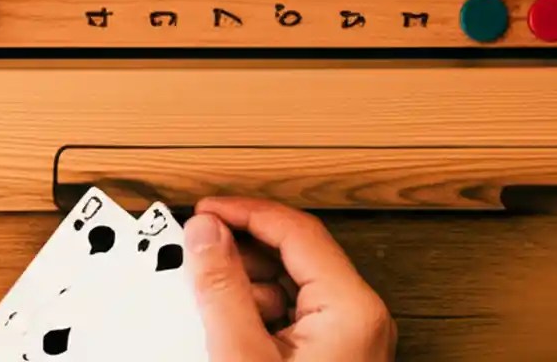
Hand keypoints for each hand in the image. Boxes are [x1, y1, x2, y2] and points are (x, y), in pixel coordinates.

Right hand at [185, 198, 395, 361]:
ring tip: (210, 303)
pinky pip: (289, 315)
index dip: (244, 213)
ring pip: (287, 286)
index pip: (295, 230)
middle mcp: (358, 318)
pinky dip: (255, 314)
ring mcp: (348, 339)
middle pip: (291, 255)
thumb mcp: (243, 355)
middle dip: (240, 252)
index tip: (206, 211)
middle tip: (198, 251)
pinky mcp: (330, 356)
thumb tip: (205, 233)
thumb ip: (222, 290)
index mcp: (351, 308)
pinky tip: (229, 331)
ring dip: (244, 286)